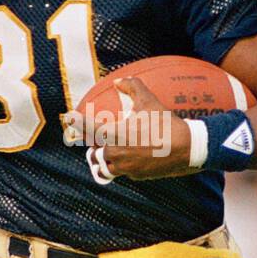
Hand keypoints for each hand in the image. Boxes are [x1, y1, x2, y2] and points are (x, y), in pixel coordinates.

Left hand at [66, 77, 194, 180]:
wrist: (187, 149)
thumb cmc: (167, 123)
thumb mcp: (150, 101)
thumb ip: (132, 86)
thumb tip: (119, 81)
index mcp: (115, 135)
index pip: (89, 128)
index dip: (76, 122)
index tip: (69, 117)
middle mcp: (116, 153)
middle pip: (94, 151)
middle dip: (93, 144)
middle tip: (94, 136)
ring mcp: (125, 168)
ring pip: (104, 165)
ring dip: (103, 158)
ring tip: (107, 151)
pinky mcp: (135, 176)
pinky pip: (120, 172)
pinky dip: (119, 165)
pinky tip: (127, 157)